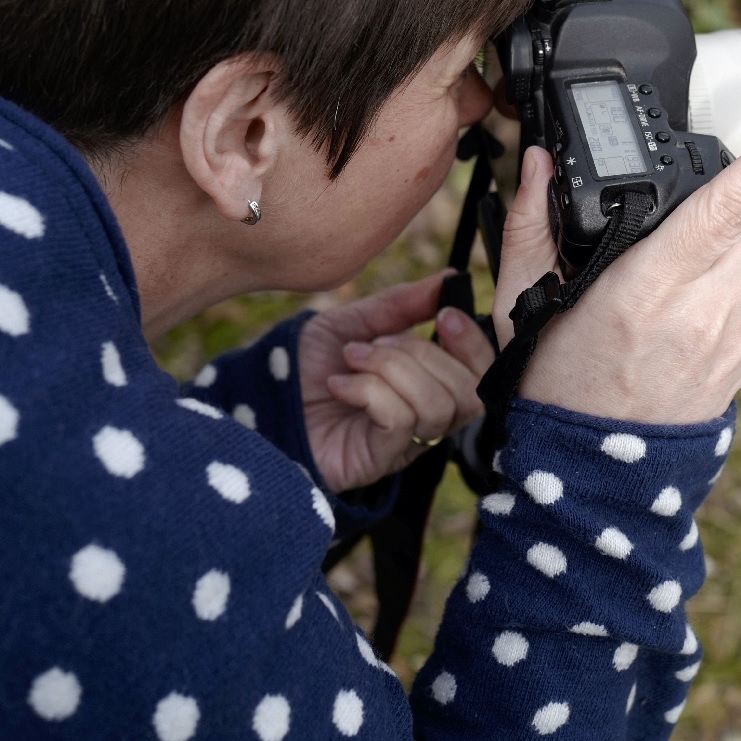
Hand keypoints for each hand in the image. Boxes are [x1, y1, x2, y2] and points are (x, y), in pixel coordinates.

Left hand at [297, 272, 492, 491]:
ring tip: (353, 359)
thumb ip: (403, 305)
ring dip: (393, 370)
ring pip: (438, 407)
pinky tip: (340, 385)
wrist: (259, 399)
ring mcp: (404, 444)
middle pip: (468, 392)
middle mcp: (425, 418)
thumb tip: (449, 280)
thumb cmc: (306, 367)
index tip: (444, 316)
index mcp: (428, 385)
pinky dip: (371, 392)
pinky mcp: (379, 460)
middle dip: (423, 355)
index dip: (472, 345)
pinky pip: (400, 422)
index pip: (481, 374)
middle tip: (377, 342)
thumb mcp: (354, 323)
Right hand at [493, 108, 740, 424]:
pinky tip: (692, 305)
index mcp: (645, 288)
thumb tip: (537, 163)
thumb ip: (531, 225)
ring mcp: (730, 342)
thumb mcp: (526, 302)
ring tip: (692, 261)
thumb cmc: (553, 385)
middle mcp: (700, 313)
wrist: (590, 477)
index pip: (727, 205)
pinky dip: (738, 287)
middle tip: (706, 206)